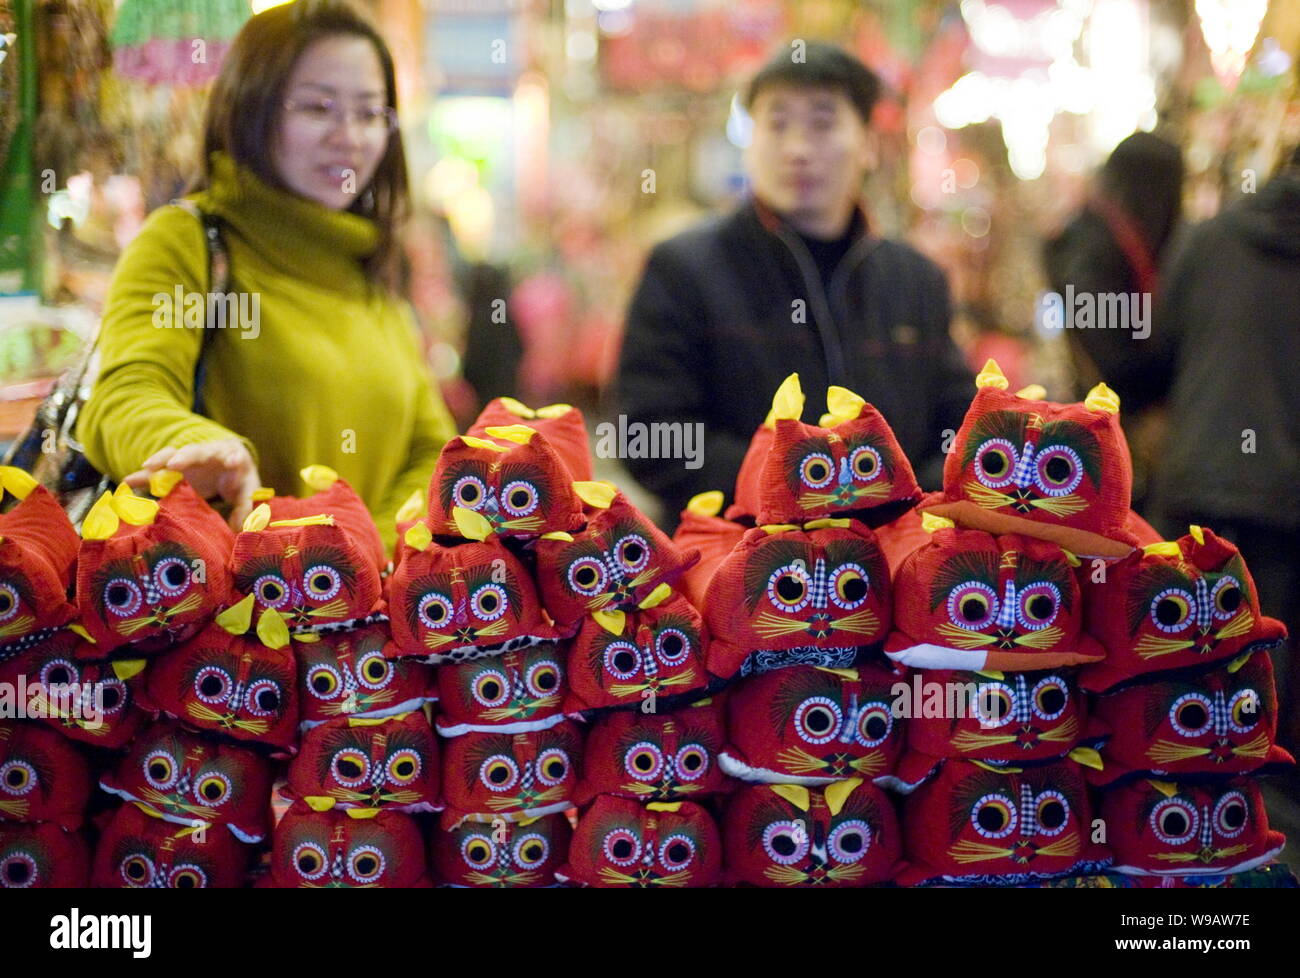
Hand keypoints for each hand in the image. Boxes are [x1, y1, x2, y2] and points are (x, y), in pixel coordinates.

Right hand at [123, 439, 260, 530]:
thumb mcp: (247, 492)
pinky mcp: (173, 467)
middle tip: (174, 464)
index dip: (233, 458)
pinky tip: (129, 481)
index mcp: (232, 458)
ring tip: (147, 468)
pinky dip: (144, 474)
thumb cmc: (239, 479)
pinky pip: (157, 469)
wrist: (229, 463)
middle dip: (186, 456)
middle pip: (197, 452)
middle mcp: (209, 453)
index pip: (234, 456)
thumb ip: (246, 508)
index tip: (233, 460)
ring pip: (173, 455)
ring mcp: (189, 458)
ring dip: (160, 461)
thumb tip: (243, 530)